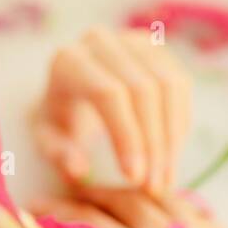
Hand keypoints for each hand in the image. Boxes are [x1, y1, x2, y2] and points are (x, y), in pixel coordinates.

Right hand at [33, 186, 227, 227]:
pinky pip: (181, 202)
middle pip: (114, 202)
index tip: (30, 214)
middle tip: (59, 197)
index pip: (84, 227)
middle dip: (81, 197)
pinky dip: (157, 196)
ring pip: (148, 197)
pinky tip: (154, 203)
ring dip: (118, 191)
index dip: (53, 218)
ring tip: (100, 194)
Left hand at [34, 27, 191, 194]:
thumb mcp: (47, 142)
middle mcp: (102, 42)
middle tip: (155, 186)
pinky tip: (171, 156)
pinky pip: (180, 86)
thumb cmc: (57, 122)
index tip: (134, 178)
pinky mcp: (157, 49)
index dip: (127, 136)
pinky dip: (180, 124)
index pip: (108, 94)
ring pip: (169, 86)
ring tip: (166, 178)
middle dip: (154, 143)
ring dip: (173, 137)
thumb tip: (79, 170)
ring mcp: (132, 41)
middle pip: (144, 89)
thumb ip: (59, 155)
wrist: (69, 92)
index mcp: (68, 61)